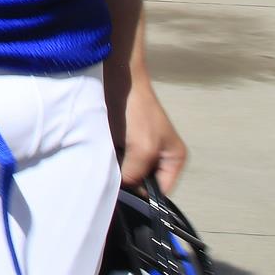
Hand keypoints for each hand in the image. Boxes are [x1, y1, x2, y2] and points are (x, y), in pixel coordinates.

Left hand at [107, 68, 186, 191]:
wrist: (116, 79)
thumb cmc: (137, 111)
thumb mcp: (144, 149)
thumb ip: (136, 174)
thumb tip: (123, 187)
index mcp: (174, 159)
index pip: (161, 192)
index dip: (145, 196)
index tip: (127, 193)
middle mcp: (158, 156)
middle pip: (142, 183)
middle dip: (128, 180)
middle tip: (114, 174)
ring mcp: (138, 149)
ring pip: (126, 172)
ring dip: (115, 169)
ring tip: (107, 159)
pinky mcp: (121, 141)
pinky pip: (114, 160)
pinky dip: (107, 159)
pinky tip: (101, 152)